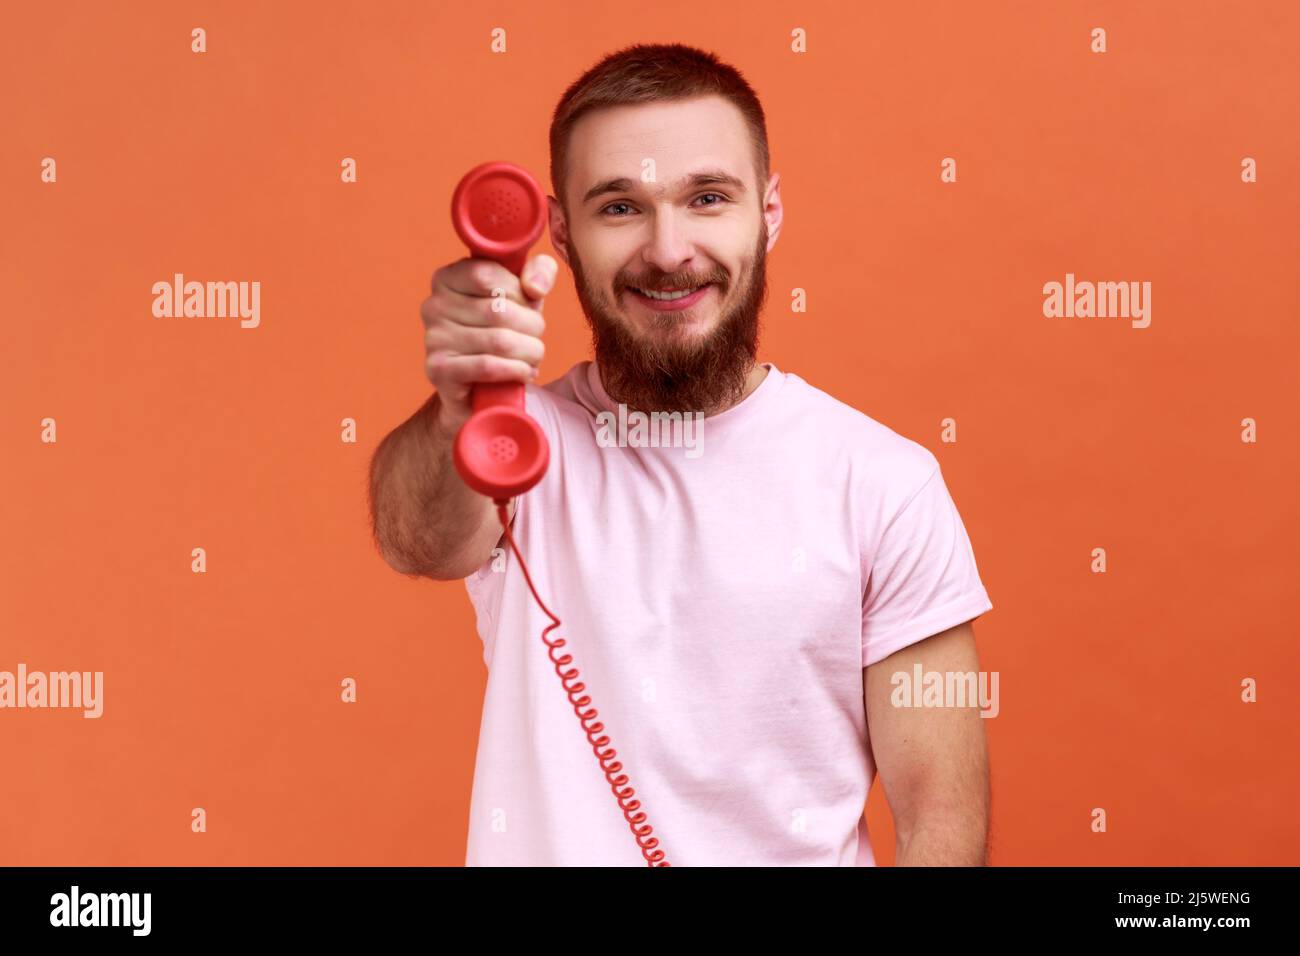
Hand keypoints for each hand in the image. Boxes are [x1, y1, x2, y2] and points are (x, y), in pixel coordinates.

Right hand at [421, 253, 556, 433]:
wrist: (480, 390)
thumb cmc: (503, 333)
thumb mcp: (525, 295)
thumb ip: (539, 271)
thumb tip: (534, 287)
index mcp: (448, 278)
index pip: (489, 274)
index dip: (520, 293)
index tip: (527, 308)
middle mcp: (434, 305)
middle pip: (500, 310)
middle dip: (532, 327)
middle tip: (535, 340)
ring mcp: (433, 338)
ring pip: (500, 340)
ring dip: (530, 352)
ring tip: (533, 358)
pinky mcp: (439, 370)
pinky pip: (489, 366)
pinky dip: (516, 370)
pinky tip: (525, 373)